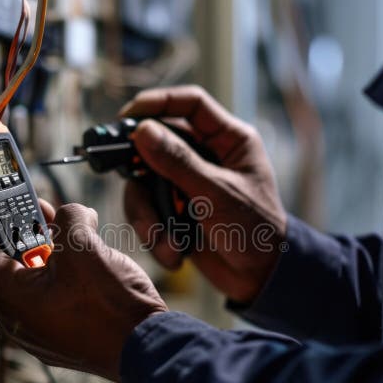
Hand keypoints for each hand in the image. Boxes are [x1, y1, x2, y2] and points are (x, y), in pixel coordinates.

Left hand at [0, 202, 167, 381]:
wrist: (149, 348)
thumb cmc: (113, 306)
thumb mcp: (87, 247)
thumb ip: (68, 219)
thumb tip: (69, 215)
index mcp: (13, 299)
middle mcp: (19, 319)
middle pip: (3, 266)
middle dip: (14, 232)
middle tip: (21, 207)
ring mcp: (41, 330)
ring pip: (28, 280)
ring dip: (40, 249)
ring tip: (56, 222)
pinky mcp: (62, 334)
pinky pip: (47, 295)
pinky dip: (55, 270)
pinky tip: (76, 252)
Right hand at [120, 85, 286, 301]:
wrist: (260, 279)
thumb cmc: (255, 230)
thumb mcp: (217, 194)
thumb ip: (179, 162)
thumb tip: (142, 131)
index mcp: (229, 140)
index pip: (190, 104)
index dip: (158, 103)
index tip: (128, 116)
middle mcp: (206, 156)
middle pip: (156, 144)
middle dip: (140, 169)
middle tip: (122, 175)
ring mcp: (187, 183)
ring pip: (146, 182)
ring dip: (148, 214)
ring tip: (166, 240)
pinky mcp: (174, 210)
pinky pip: (147, 210)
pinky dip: (155, 233)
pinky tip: (174, 252)